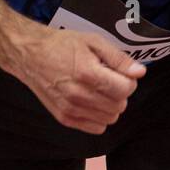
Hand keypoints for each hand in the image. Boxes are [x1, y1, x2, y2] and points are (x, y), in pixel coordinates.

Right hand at [17, 27, 145, 132]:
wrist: (29, 55)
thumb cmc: (61, 45)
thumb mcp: (93, 42)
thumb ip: (118, 59)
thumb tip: (139, 72)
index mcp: (88, 74)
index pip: (125, 89)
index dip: (128, 81)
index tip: (120, 73)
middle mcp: (79, 95)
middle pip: (120, 106)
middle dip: (119, 93)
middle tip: (107, 80)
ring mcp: (71, 109)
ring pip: (110, 118)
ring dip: (110, 106)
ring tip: (98, 90)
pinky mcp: (65, 118)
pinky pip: (96, 128)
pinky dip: (99, 117)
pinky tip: (91, 102)